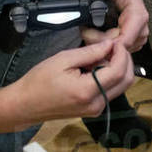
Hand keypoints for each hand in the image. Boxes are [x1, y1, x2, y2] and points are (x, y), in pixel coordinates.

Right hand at [13, 39, 135, 124]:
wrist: (25, 105)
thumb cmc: (38, 83)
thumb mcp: (63, 59)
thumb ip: (90, 53)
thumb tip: (109, 45)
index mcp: (88, 91)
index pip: (119, 71)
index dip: (121, 53)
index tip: (115, 41)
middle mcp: (96, 104)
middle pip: (126, 81)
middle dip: (125, 60)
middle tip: (113, 46)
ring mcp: (96, 109)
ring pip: (121, 86)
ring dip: (118, 68)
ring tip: (102, 55)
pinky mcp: (93, 110)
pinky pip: (110, 91)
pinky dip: (110, 77)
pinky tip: (96, 67)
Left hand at [87, 0, 148, 52]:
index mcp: (139, 15)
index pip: (126, 39)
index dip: (109, 43)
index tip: (93, 37)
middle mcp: (141, 29)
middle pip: (119, 47)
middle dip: (100, 41)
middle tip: (86, 29)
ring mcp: (136, 37)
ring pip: (116, 51)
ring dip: (100, 44)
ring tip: (89, 30)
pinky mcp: (131, 42)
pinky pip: (115, 51)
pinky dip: (103, 46)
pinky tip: (96, 36)